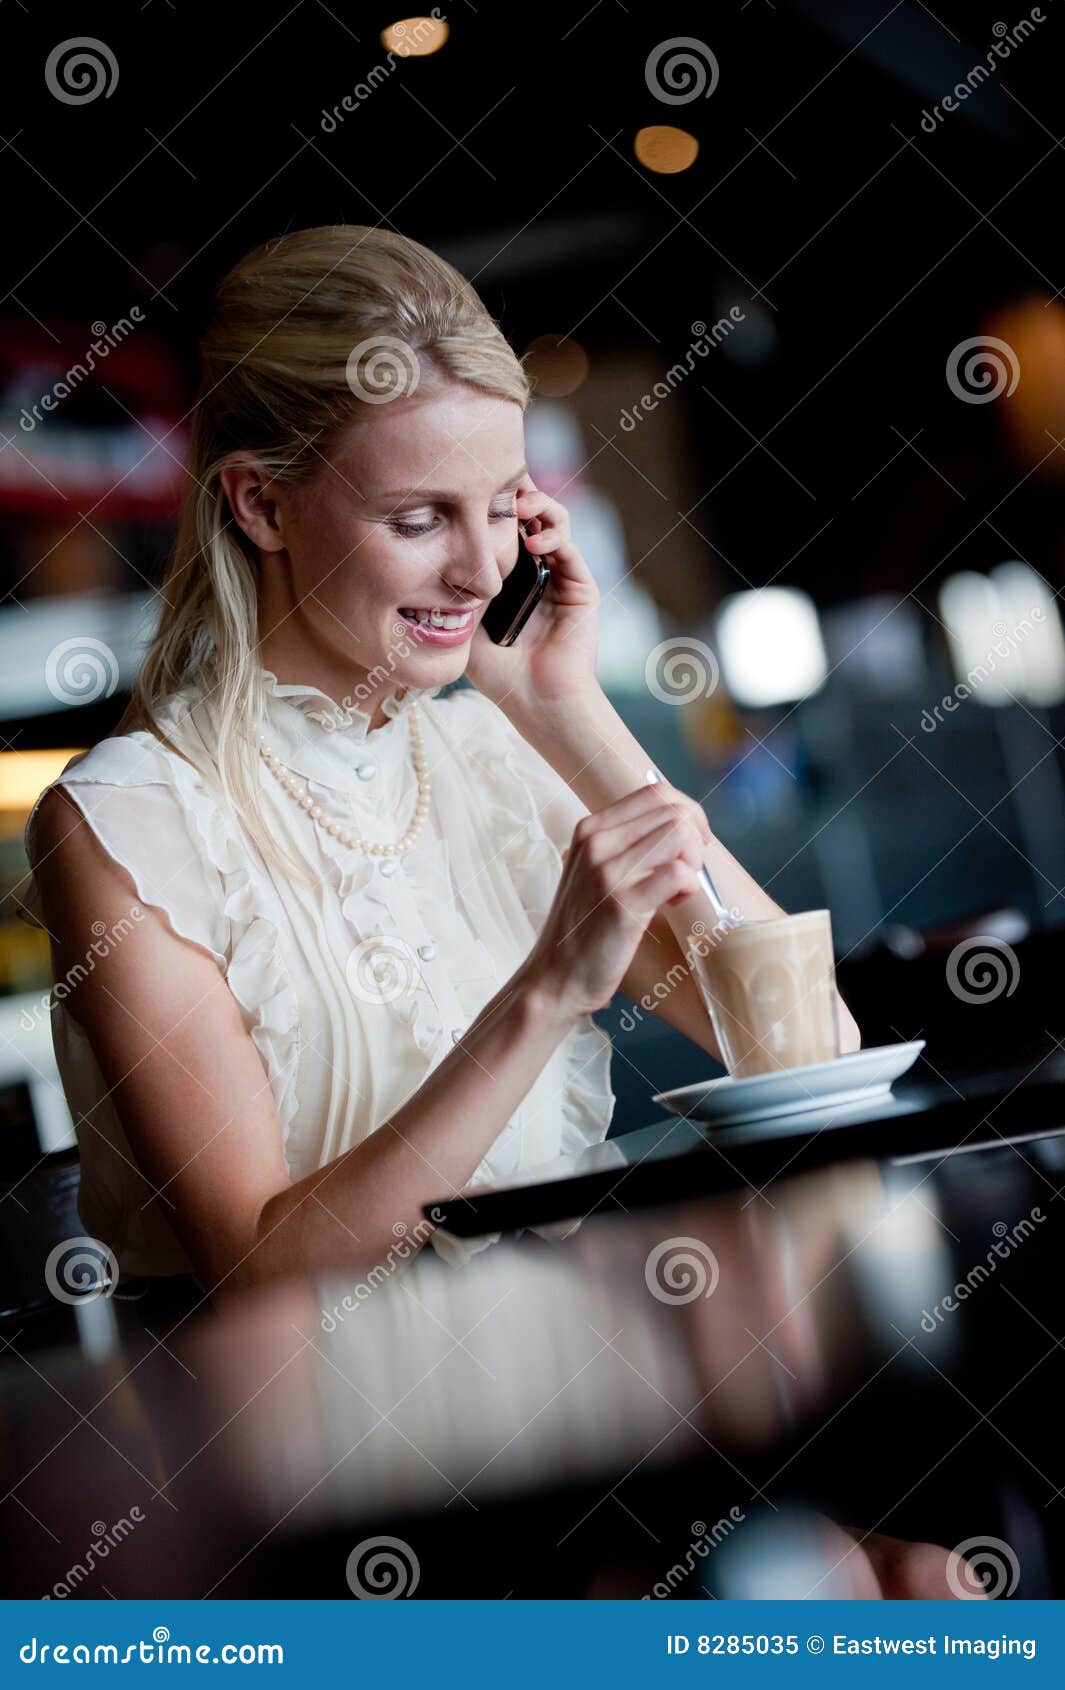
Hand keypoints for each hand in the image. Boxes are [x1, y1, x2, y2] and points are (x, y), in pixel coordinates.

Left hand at [464, 478, 600, 715]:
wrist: (536, 701)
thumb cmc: (499, 673)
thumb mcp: (465, 622)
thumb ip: (459, 585)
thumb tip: (444, 544)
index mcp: (507, 578)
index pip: (500, 527)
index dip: (488, 503)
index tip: (467, 487)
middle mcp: (535, 571)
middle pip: (528, 515)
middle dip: (514, 493)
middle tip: (496, 484)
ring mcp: (559, 577)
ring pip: (553, 522)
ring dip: (537, 505)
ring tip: (518, 505)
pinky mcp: (580, 587)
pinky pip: (569, 549)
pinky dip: (553, 535)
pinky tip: (532, 541)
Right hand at [521, 783, 708, 1018]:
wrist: (555, 978)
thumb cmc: (585, 930)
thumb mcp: (595, 872)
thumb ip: (627, 846)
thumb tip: (681, 828)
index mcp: (590, 829)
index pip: (656, 793)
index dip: (688, 813)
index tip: (693, 842)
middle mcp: (596, 842)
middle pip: (673, 811)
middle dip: (696, 840)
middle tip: (687, 872)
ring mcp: (607, 870)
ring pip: (679, 835)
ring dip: (692, 863)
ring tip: (677, 890)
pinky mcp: (622, 903)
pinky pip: (677, 874)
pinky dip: (688, 888)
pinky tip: (673, 904)